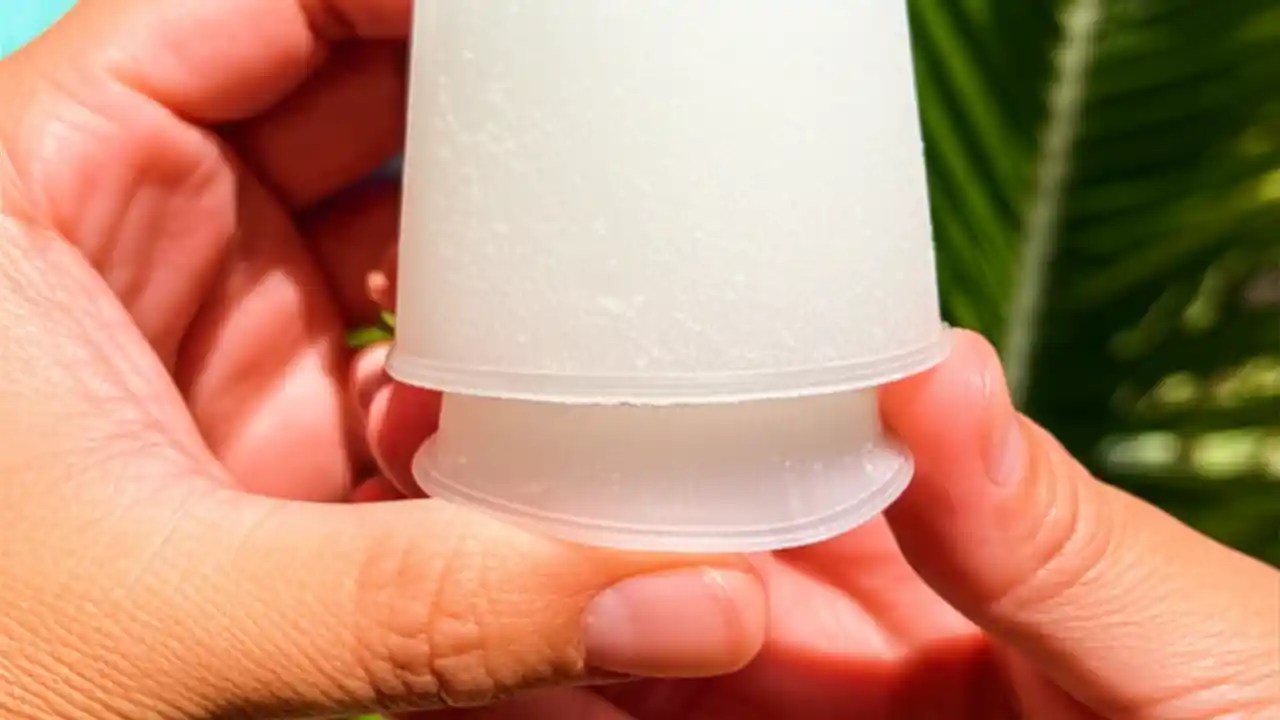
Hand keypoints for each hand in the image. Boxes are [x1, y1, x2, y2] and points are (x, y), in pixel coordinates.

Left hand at [0, 1, 765, 716]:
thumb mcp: (167, 615)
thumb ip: (433, 604)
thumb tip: (676, 601)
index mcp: (40, 186)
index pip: (258, 2)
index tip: (553, 26)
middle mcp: (139, 239)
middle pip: (354, 108)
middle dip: (489, 117)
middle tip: (620, 138)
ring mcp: (217, 338)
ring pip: (397, 240)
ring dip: (502, 263)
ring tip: (616, 269)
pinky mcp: (271, 436)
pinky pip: (413, 362)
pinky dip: (486, 387)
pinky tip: (541, 416)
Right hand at [361, 332, 1279, 718]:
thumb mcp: (1187, 645)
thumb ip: (1041, 530)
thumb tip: (928, 363)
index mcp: (960, 573)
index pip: (793, 475)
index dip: (686, 419)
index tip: (574, 365)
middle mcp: (867, 658)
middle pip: (685, 570)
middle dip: (570, 509)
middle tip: (447, 437)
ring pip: (639, 667)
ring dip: (534, 611)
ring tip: (424, 544)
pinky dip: (552, 711)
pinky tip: (475, 680)